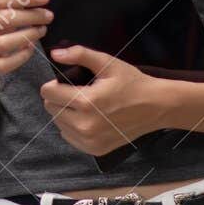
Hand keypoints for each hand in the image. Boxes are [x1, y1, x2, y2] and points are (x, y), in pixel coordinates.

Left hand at [40, 45, 166, 154]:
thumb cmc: (132, 83)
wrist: (156, 106)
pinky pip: (69, 137)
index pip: (48, 93)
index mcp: (86, 102)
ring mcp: (90, 140)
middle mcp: (85, 125)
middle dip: (59, 98)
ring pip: (58, 123)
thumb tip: (55, 54)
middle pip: (51, 108)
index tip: (64, 82)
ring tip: (85, 105)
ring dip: (65, 113)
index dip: (53, 84)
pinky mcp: (95, 150)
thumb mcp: (108, 63)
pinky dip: (73, 127)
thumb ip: (80, 55)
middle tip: (78, 92)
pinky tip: (89, 118)